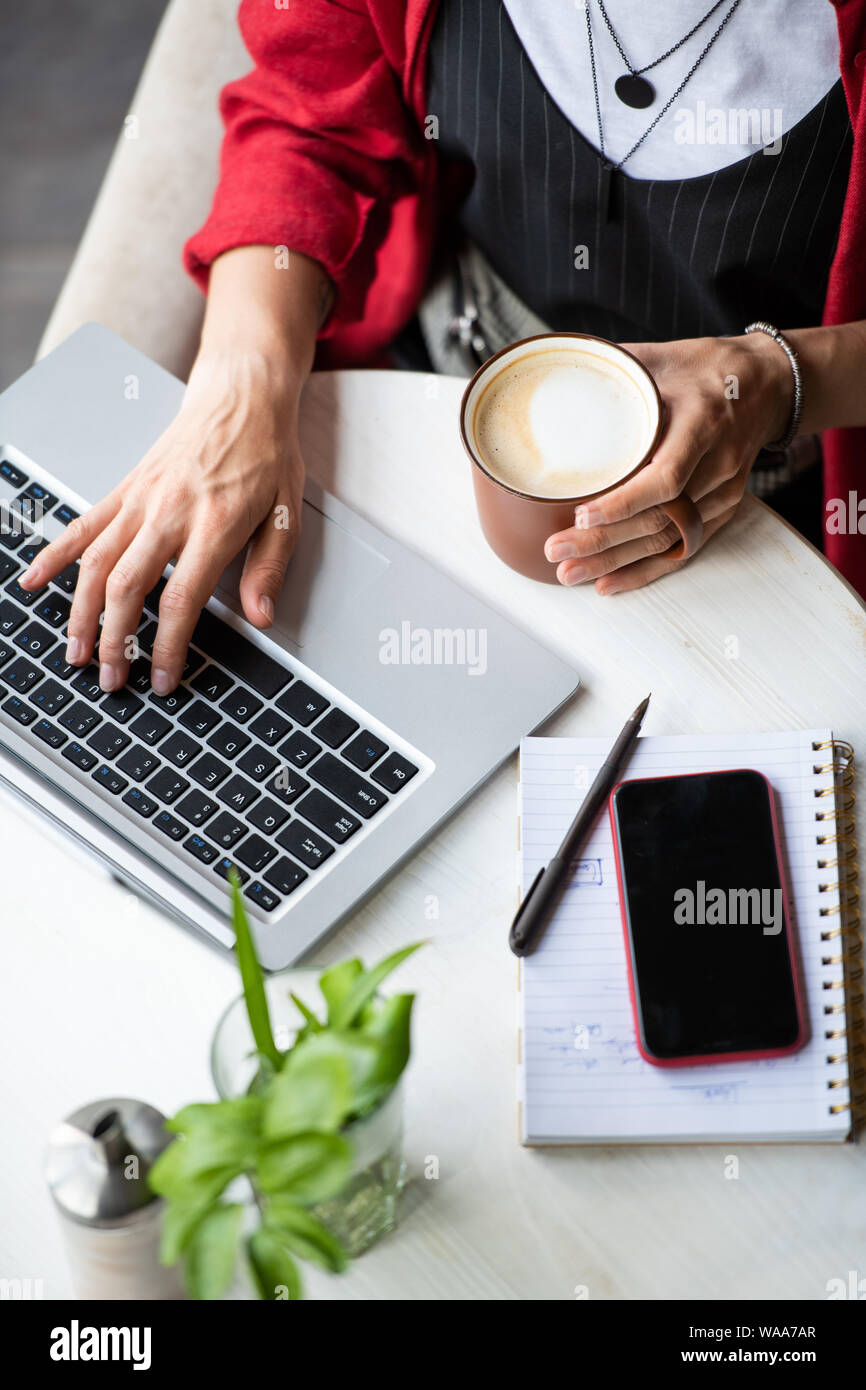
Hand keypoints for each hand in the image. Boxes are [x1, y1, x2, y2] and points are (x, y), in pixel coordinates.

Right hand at [18, 349, 305, 691]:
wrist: (243, 396)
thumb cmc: (267, 453)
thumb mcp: (286, 515)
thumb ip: (269, 570)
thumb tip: (261, 618)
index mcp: (214, 525)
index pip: (180, 599)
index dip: (167, 646)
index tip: (162, 678)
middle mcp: (170, 513)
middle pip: (127, 587)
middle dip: (115, 641)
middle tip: (112, 679)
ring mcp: (141, 499)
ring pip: (97, 562)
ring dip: (81, 612)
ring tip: (76, 652)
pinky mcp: (126, 488)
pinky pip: (84, 525)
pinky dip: (55, 555)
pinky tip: (34, 580)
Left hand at [543, 333, 791, 593]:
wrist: (766, 384)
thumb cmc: (705, 367)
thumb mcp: (660, 357)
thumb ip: (611, 368)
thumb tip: (551, 368)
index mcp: (702, 422)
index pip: (666, 475)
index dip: (624, 502)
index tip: (583, 515)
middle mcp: (718, 463)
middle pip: (660, 517)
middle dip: (604, 542)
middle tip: (556, 552)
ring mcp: (723, 492)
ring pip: (667, 539)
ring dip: (616, 562)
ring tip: (570, 573)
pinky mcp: (721, 510)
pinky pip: (682, 549)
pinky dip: (644, 571)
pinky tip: (609, 584)